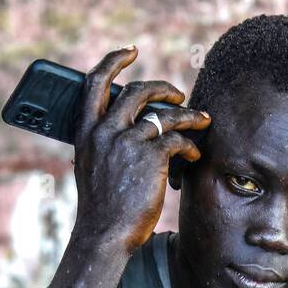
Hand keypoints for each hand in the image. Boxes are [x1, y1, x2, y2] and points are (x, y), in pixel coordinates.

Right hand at [72, 46, 210, 253]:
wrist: (104, 236)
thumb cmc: (100, 208)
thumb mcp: (91, 167)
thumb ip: (103, 142)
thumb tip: (125, 125)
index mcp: (85, 131)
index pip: (95, 82)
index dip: (114, 61)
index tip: (131, 51)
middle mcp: (105, 131)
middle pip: (137, 92)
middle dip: (163, 88)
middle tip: (178, 94)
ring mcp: (128, 142)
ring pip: (164, 114)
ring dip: (188, 115)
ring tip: (202, 120)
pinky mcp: (151, 157)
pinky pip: (177, 140)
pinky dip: (190, 146)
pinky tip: (194, 156)